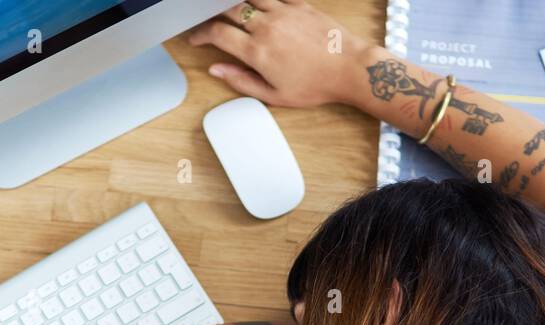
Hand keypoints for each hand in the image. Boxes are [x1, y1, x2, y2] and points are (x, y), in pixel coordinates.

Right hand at [188, 0, 369, 107]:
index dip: (200, 35)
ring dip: (235, 5)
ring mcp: (283, 12)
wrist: (349, 69)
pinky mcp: (299, 5)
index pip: (218, 34)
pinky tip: (256, 3)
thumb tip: (217, 69)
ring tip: (230, 13)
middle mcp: (267, 27)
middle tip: (208, 25)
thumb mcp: (274, 95)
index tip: (195, 39)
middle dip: (212, 17)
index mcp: (258, 52)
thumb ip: (241, 80)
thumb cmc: (315, 85)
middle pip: (229, 12)